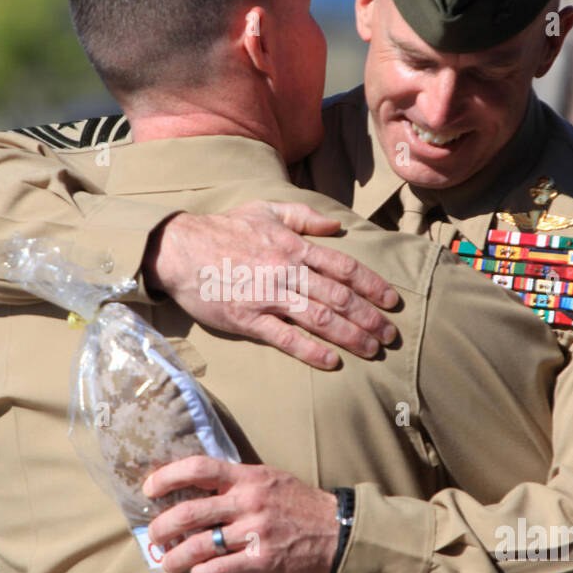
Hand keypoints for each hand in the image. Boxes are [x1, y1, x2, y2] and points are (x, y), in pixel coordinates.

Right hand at [143, 201, 398, 370]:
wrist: (179, 249)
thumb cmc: (224, 230)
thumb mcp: (266, 211)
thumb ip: (304, 216)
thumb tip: (337, 226)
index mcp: (293, 246)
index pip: (344, 267)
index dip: (372, 285)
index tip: (392, 301)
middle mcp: (286, 271)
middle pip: (339, 297)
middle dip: (370, 317)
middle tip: (390, 336)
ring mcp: (268, 296)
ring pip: (320, 319)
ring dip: (351, 336)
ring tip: (372, 350)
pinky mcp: (248, 319)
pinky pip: (286, 338)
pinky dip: (312, 351)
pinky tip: (332, 362)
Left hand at [143, 456, 338, 572]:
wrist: (338, 531)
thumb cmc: (300, 506)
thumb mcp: (269, 480)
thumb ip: (238, 483)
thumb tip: (199, 490)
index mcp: (247, 477)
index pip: (198, 468)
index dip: (168, 476)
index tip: (150, 489)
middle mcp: (248, 501)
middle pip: (189, 512)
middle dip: (163, 528)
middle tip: (155, 538)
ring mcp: (254, 531)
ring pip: (199, 545)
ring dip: (175, 558)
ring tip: (168, 564)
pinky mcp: (262, 559)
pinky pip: (220, 569)